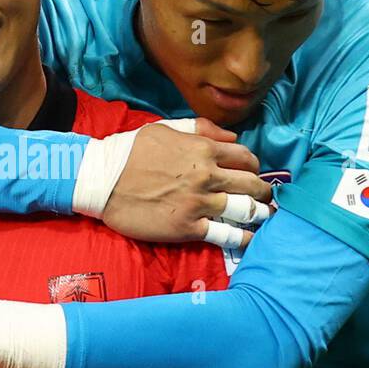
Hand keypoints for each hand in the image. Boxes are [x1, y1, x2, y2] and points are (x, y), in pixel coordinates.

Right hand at [102, 119, 274, 244]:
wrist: (102, 180)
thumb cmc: (130, 151)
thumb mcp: (165, 128)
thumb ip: (202, 129)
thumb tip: (232, 137)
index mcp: (203, 149)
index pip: (245, 157)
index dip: (253, 166)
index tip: (252, 173)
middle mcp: (207, 176)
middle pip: (251, 184)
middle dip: (263, 191)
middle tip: (265, 197)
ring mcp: (199, 203)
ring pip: (244, 209)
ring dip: (260, 213)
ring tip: (266, 217)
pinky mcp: (188, 228)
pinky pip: (225, 234)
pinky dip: (243, 238)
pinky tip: (252, 240)